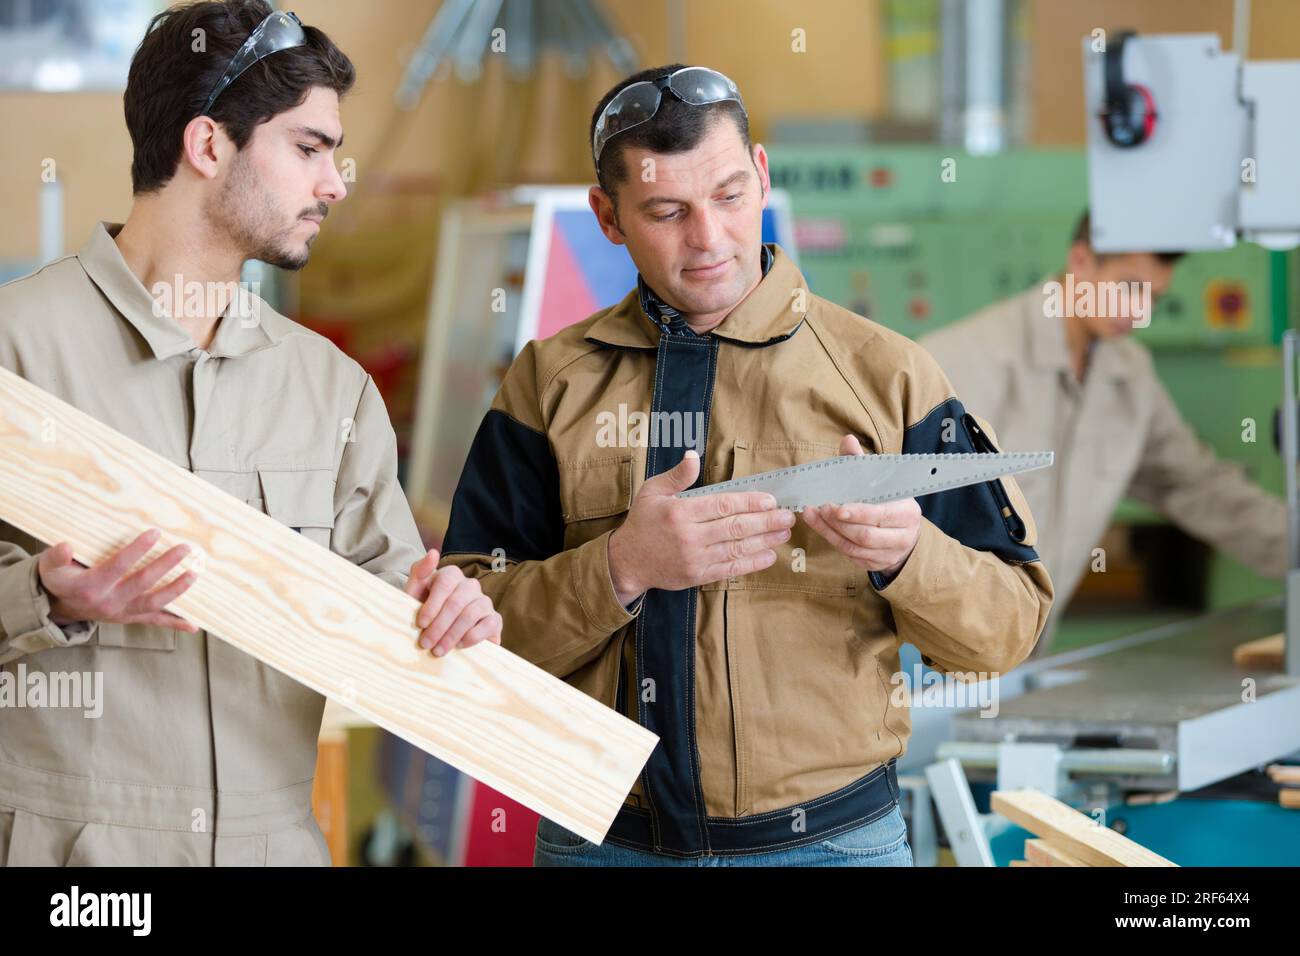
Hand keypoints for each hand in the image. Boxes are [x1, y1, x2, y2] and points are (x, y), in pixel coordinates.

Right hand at [37, 529, 199, 631]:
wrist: (61, 608)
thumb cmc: (59, 579)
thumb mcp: (49, 567)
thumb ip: (55, 556)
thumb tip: (66, 546)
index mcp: (90, 586)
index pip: (118, 566)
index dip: (137, 549)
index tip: (155, 532)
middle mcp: (108, 602)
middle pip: (142, 582)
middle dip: (166, 564)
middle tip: (185, 548)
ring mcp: (122, 612)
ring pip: (154, 602)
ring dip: (177, 589)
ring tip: (195, 574)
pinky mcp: (130, 618)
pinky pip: (155, 622)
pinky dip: (175, 623)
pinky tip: (193, 626)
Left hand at [405, 549, 501, 656]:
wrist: (442, 634)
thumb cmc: (426, 612)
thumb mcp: (415, 593)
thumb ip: (419, 572)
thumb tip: (433, 552)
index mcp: (451, 575)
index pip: (445, 584)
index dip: (433, 605)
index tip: (420, 624)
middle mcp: (470, 585)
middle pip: (456, 603)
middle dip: (439, 626)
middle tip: (426, 644)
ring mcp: (484, 601)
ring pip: (470, 615)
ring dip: (452, 635)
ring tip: (438, 650)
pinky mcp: (495, 619)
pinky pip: (487, 625)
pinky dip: (471, 638)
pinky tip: (458, 646)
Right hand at [606, 449, 795, 603]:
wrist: (628, 562)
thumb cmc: (642, 523)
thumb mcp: (653, 492)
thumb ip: (677, 475)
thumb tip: (693, 456)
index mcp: (680, 513)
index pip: (722, 505)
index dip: (749, 503)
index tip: (770, 500)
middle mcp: (689, 536)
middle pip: (735, 528)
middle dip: (765, 522)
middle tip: (787, 516)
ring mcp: (695, 559)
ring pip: (737, 549)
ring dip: (764, 542)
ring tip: (784, 534)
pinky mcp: (698, 576)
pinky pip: (730, 569)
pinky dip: (751, 563)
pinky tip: (769, 556)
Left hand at [802, 434, 920, 578]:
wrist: (904, 533)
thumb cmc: (889, 501)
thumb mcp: (879, 481)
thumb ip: (861, 462)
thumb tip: (848, 440)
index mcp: (907, 512)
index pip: (880, 515)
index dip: (856, 513)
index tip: (835, 507)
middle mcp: (902, 536)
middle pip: (865, 535)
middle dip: (838, 523)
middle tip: (819, 509)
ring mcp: (889, 554)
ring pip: (855, 548)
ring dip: (831, 532)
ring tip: (813, 515)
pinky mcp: (875, 564)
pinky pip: (851, 557)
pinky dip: (833, 541)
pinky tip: (820, 527)